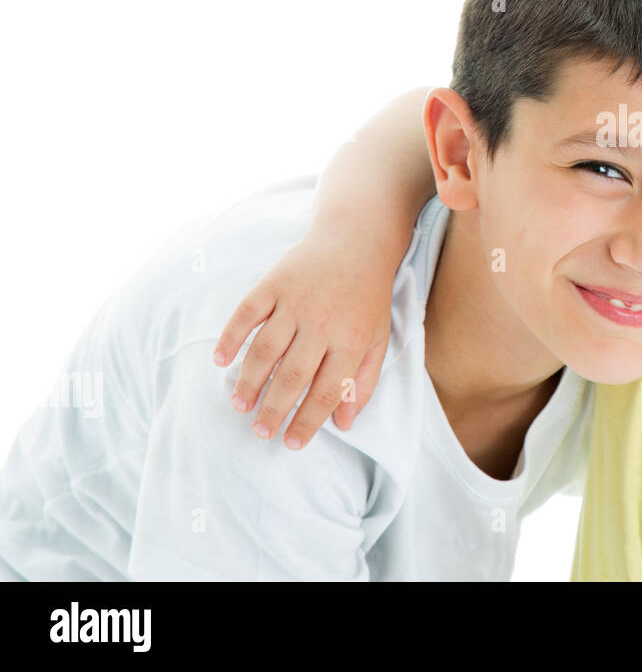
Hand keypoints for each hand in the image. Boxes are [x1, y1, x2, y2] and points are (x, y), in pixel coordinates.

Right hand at [213, 226, 394, 448]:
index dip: (308, 421)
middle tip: (261, 431)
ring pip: (265, 349)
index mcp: (351, 339)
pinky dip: (230, 338)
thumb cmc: (368, 297)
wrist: (357, 240)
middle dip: (274, 409)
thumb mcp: (378, 338)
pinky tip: (220, 361)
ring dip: (249, 381)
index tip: (291, 443)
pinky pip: (246, 314)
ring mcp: (295, 301)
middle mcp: (322, 322)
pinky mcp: (274, 282)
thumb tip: (344, 424)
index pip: (327, 390)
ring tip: (241, 405)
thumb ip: (363, 381)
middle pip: (292, 375)